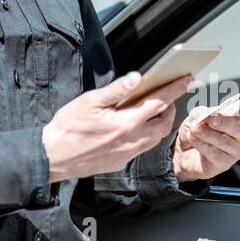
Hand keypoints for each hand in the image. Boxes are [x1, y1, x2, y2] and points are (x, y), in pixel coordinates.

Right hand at [43, 72, 193, 181]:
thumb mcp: (90, 102)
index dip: (175, 89)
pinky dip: (147, 136)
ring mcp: (128, 154)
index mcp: (126, 123)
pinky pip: (143, 148)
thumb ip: (117, 90)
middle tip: (168, 97)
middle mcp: (132, 141)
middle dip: (171, 108)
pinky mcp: (121, 162)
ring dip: (161, 124)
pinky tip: (137, 128)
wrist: (53, 157)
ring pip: (156, 139)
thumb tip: (137, 78)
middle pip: (164, 124)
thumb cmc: (68, 128)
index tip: (186, 79)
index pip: (159, 102)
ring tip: (155, 111)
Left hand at [173, 82, 239, 182]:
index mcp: (239, 117)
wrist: (185, 153)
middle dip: (222, 121)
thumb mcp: (196, 116)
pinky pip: (215, 152)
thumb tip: (204, 114)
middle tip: (208, 119)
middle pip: (237, 126)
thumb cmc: (197, 130)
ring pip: (223, 140)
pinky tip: (193, 138)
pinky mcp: (226, 163)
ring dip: (205, 133)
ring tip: (193, 129)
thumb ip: (201, 113)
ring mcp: (236, 149)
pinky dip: (201, 144)